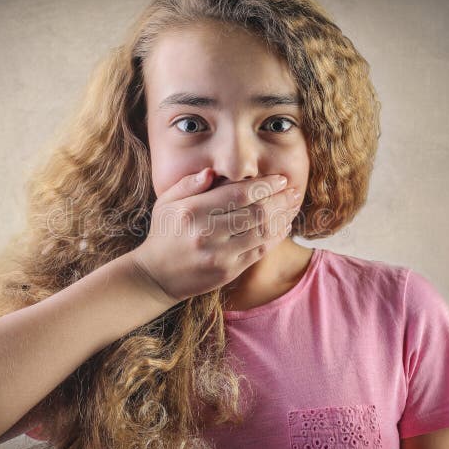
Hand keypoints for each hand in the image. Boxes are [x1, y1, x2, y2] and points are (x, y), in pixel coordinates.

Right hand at [130, 168, 301, 304]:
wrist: (155, 276)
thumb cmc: (164, 234)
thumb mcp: (166, 203)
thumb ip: (188, 184)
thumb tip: (212, 172)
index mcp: (192, 211)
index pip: (238, 193)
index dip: (265, 185)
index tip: (280, 178)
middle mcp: (206, 233)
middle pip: (255, 212)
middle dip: (279, 199)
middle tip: (292, 190)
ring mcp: (219, 255)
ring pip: (262, 232)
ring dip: (283, 217)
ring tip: (293, 205)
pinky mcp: (228, 272)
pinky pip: (259, 251)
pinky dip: (276, 237)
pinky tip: (284, 226)